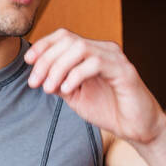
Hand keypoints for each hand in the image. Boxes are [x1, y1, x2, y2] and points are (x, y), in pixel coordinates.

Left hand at [24, 29, 165, 145]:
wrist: (137, 128)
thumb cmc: (109, 111)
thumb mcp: (76, 96)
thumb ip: (59, 81)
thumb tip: (38, 72)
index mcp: (93, 53)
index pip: (64, 37)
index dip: (43, 46)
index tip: (28, 63)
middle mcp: (104, 50)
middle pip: (68, 40)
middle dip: (46, 60)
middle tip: (35, 82)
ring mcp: (115, 58)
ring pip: (80, 49)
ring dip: (58, 68)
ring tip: (49, 88)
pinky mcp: (124, 71)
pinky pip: (95, 64)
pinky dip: (76, 75)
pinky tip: (67, 90)